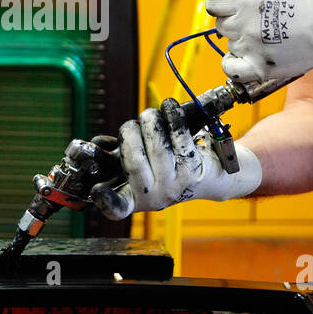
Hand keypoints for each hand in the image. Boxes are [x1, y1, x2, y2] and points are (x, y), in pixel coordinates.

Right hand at [90, 97, 261, 219]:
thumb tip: (99, 144)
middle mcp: (156, 197)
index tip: (98, 190)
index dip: (105, 199)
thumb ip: (121, 158)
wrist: (214, 177)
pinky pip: (179, 135)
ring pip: (157, 145)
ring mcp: (177, 185)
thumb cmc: (169, 168)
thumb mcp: (144, 170)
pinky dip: (171, 115)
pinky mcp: (195, 168)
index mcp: (136, 200)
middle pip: (134, 162)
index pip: (117, 206)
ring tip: (150, 115)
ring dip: (150, 121)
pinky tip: (169, 107)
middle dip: (130, 134)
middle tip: (132, 125)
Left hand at [205, 0, 312, 83]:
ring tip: (262, 38)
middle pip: (222, 25)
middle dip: (234, 21)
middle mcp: (243, 24)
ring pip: (230, 45)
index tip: (228, 5)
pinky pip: (232, 69)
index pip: (213, 2)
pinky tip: (245, 59)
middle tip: (253, 22)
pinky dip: (234, 65)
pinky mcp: (259, 66)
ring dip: (241, 42)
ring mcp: (249, 47)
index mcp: (245, 1)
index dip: (220, 3)